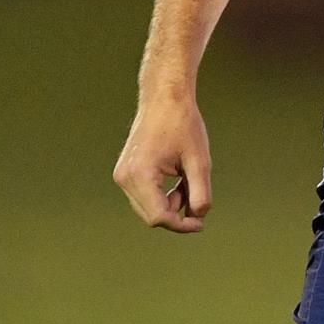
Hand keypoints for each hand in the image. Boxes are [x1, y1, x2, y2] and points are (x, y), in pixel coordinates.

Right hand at [112, 97, 212, 232]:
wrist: (164, 98)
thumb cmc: (183, 124)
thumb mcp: (199, 160)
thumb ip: (201, 192)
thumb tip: (198, 217)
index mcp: (141, 175)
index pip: (159, 217)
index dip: (181, 225)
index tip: (200, 223)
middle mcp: (125, 178)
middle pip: (151, 216)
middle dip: (176, 213)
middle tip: (197, 196)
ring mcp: (122, 175)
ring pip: (147, 208)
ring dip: (170, 203)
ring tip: (188, 180)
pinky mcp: (125, 172)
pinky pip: (144, 195)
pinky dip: (161, 194)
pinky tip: (177, 178)